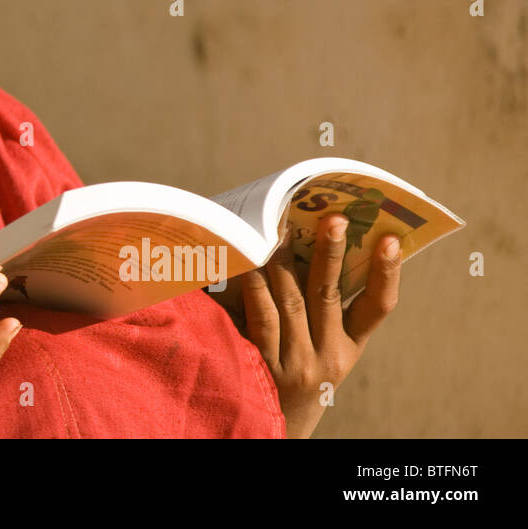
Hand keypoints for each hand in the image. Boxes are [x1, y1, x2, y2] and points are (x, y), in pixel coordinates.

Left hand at [240, 214, 401, 437]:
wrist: (273, 425)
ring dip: (287, 259)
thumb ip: (324, 311)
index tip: (392, 239)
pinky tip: (251, 260)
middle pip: (330, 294)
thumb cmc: (297, 374)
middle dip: (332, 253)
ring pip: (293, 299)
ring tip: (284, 226)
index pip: (378, 308)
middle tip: (334, 218)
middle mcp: (329, 355)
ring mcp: (296, 361)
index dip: (386, 273)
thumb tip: (310, 243)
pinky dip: (255, 284)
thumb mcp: (324, 351)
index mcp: (350, 348)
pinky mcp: (264, 363)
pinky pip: (261, 315)